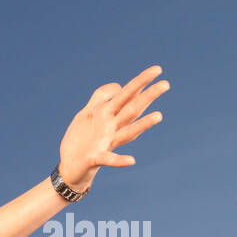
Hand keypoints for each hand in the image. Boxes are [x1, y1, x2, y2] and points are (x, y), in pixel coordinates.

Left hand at [58, 65, 169, 190]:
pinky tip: (132, 160)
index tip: (157, 70)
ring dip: (142, 125)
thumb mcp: (86, 114)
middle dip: (147, 97)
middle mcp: (112, 128)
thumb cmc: (80, 139)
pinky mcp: (95, 158)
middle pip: (132, 110)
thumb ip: (100, 98)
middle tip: (166, 84)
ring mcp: (105, 143)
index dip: (140, 83)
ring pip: (127, 132)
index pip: (127, 97)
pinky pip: (108, 159)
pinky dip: (119, 160)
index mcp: (109, 116)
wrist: (70, 167)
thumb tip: (118, 86)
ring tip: (159, 116)